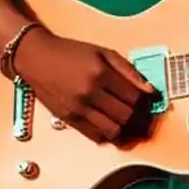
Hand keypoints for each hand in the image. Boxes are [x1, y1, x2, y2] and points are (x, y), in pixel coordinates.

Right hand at [12, 29, 158, 143]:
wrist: (37, 58)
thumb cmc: (72, 52)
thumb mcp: (102, 52)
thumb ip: (128, 70)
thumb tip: (149, 90)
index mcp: (101, 73)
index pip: (134, 97)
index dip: (147, 102)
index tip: (151, 102)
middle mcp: (90, 93)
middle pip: (126, 116)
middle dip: (140, 119)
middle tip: (144, 117)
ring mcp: (78, 109)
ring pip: (113, 131)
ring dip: (126, 130)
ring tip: (130, 124)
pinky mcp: (68, 119)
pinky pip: (95, 135)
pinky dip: (108, 134)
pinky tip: (111, 125)